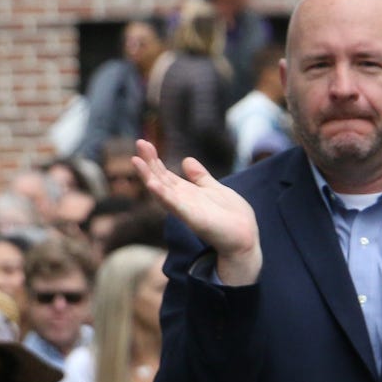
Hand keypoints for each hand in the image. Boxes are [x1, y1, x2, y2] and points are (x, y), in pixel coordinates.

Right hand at [131, 140, 260, 286]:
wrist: (245, 239)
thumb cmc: (231, 217)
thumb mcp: (214, 189)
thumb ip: (200, 177)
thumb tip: (186, 160)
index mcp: (186, 193)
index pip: (164, 174)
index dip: (154, 159)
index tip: (144, 143)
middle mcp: (182, 201)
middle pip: (159, 179)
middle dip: (149, 162)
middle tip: (139, 142)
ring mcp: (186, 210)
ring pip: (162, 191)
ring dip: (148, 177)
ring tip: (136, 161)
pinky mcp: (193, 218)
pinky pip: (175, 206)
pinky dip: (163, 195)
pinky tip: (152, 184)